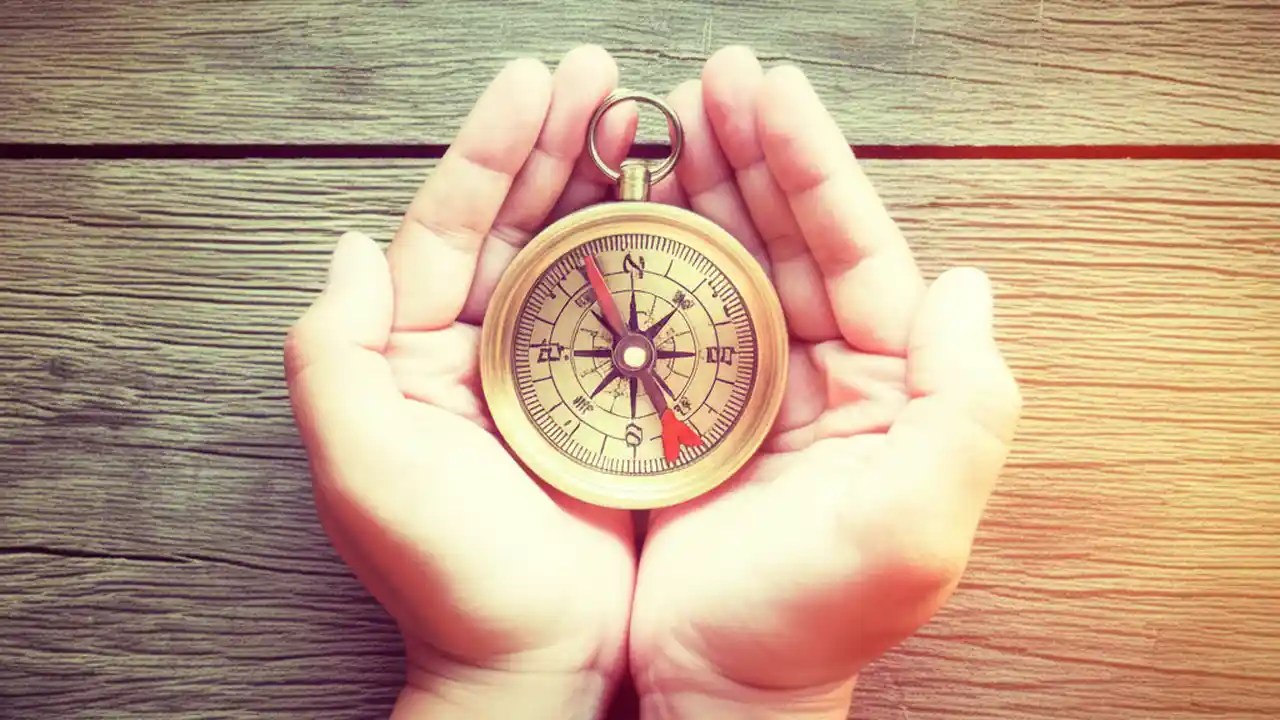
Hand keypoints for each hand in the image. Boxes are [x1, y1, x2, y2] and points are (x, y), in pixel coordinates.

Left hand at [284, 46, 642, 718]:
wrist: (537, 662)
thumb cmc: (449, 578)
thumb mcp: (363, 467)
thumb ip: (334, 354)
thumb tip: (350, 248)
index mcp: (416, 351)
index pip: (448, 225)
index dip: (488, 149)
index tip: (532, 84)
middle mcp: (480, 350)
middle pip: (517, 222)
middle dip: (554, 143)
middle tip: (600, 76)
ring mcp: (550, 373)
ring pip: (577, 253)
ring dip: (607, 182)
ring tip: (644, 117)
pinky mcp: (611, 403)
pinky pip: (630, 309)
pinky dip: (652, 255)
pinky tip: (681, 209)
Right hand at [628, 48, 1022, 717]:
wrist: (712, 687)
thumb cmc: (810, 623)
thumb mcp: (915, 528)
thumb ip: (965, 406)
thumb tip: (968, 287)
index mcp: (887, 389)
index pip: (856, 251)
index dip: (815, 167)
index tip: (773, 95)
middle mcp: (824, 379)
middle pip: (789, 239)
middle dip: (753, 153)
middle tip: (711, 83)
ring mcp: (752, 391)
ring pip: (730, 262)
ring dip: (703, 187)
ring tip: (669, 119)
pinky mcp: (687, 412)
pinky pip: (674, 313)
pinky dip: (655, 255)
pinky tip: (631, 208)